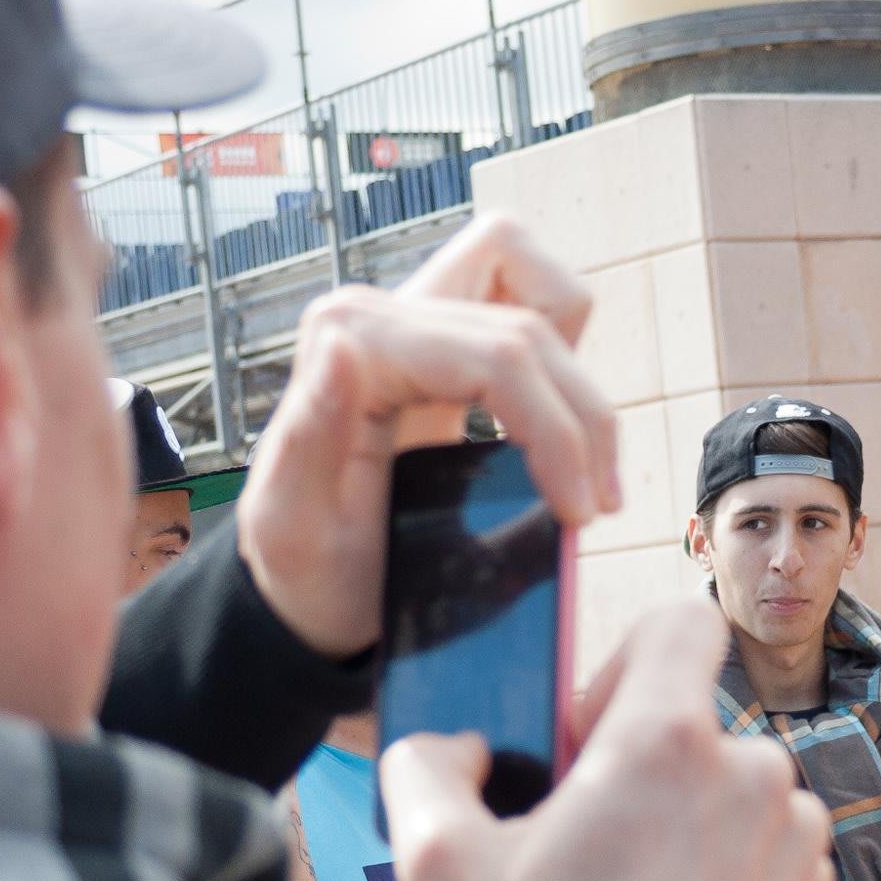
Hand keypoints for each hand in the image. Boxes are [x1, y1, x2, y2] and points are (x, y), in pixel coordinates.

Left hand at [237, 215, 616, 658]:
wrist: (316, 583)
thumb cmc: (309, 567)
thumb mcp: (291, 526)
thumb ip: (308, 434)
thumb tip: (342, 344)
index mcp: (350, 344)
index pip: (497, 357)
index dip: (555, 431)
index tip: (577, 513)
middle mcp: (386, 315)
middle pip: (532, 328)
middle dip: (581, 419)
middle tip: (589, 510)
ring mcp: (425, 318)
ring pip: (546, 296)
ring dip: (580, 388)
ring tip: (585, 476)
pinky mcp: (456, 339)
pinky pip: (538, 302)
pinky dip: (567, 364)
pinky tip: (556, 437)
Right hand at [380, 599, 832, 880]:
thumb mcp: (441, 870)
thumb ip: (425, 772)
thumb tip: (456, 748)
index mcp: (667, 738)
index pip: (681, 620)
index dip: (626, 658)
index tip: (590, 727)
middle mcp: (750, 766)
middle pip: (692, 721)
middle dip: (642, 763)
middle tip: (592, 840)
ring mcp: (793, 828)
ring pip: (729, 785)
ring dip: (687, 819)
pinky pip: (765, 842)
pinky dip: (726, 867)